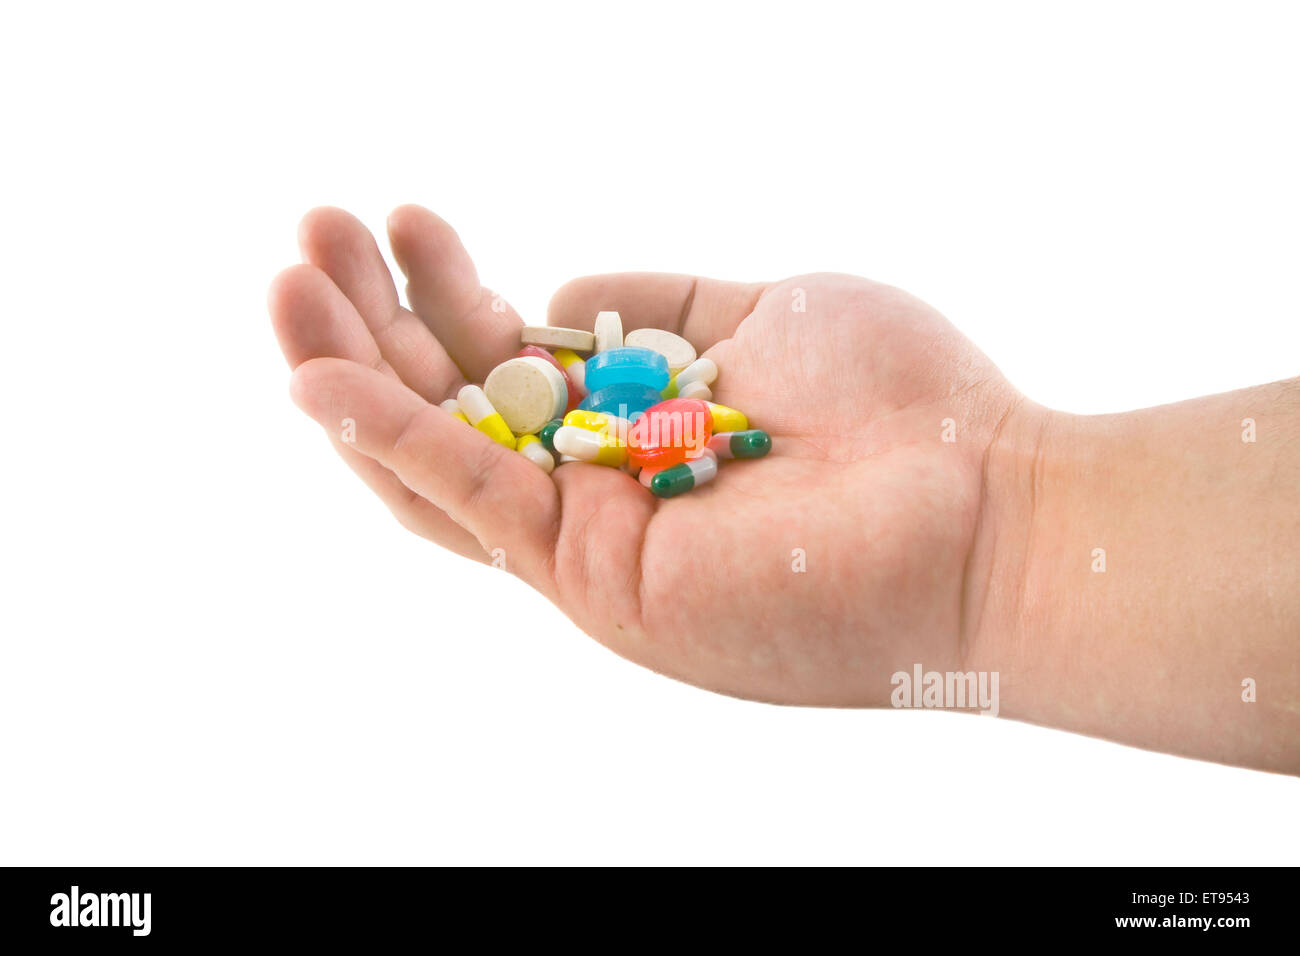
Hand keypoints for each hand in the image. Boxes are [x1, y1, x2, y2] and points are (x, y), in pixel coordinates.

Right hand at [270, 206, 1025, 704]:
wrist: (996, 506)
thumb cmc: (909, 408)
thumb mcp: (763, 313)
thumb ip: (654, 301)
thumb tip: (554, 286)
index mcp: (640, 433)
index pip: (510, 368)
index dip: (448, 295)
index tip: (407, 218)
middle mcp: (605, 495)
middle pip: (454, 416)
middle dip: (375, 325)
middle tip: (314, 235)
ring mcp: (595, 548)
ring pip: (438, 468)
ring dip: (352, 377)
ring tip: (287, 284)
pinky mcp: (599, 583)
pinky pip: (473, 506)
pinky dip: (393, 441)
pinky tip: (319, 376)